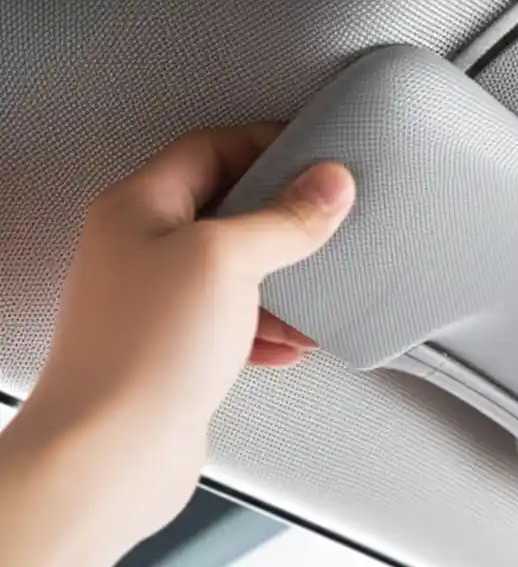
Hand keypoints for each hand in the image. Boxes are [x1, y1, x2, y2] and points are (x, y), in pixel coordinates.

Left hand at [17, 124, 353, 544]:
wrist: (111, 454)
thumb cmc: (140, 355)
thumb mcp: (229, 260)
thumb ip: (285, 218)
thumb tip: (327, 185)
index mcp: (139, 206)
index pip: (212, 146)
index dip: (267, 142)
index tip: (314, 152)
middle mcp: (140, 247)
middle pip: (225, 206)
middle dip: (281, 215)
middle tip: (323, 215)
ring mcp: (155, 300)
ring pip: (234, 268)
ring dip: (282, 277)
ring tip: (314, 286)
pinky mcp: (173, 348)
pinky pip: (233, 320)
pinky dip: (269, 324)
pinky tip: (292, 338)